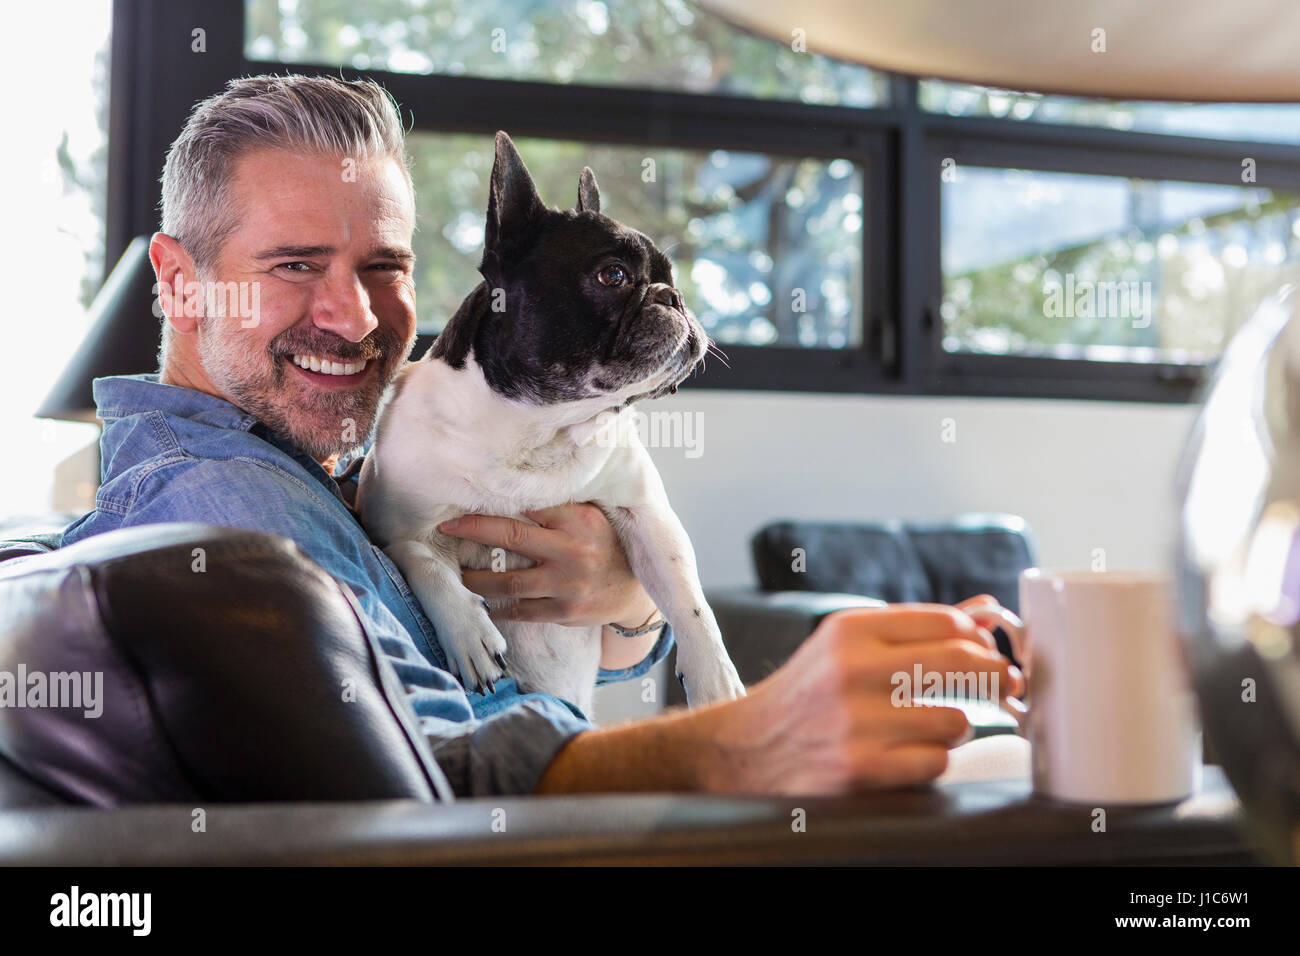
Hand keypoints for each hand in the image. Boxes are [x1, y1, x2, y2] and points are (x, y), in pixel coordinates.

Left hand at [437, 503, 655, 627]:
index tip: (468, 494)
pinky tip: (484, 603)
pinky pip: (521, 610)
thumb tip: (515, 487)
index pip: (531, 503)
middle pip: (511, 538)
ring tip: (458, 574)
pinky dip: (499, 607)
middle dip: (473, 531)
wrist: (635, 593)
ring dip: (477, 578)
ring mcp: (568, 585)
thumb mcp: (594, 518)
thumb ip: (562, 506)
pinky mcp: (565, 612)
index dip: (498, 500)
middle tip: (447, 527)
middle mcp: (573, 551)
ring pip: (509, 582)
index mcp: (580, 520)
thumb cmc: (608, 547)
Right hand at [701, 604, 1024, 793]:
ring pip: (955, 720)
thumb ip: (918, 628)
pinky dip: (932, 760)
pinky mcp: (860, 769)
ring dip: (956, 726)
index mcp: (850, 629)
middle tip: (1004, 686)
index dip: (982, 641)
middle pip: (961, 664)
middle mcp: (851, 670)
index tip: (993, 654)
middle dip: (995, 677)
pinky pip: (935, 762)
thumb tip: (988, 613)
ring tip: (933, 725)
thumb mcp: (848, 646)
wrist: (747, 749)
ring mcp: (855, 722)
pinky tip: (909, 754)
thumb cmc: (809, 693)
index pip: (946, 624)